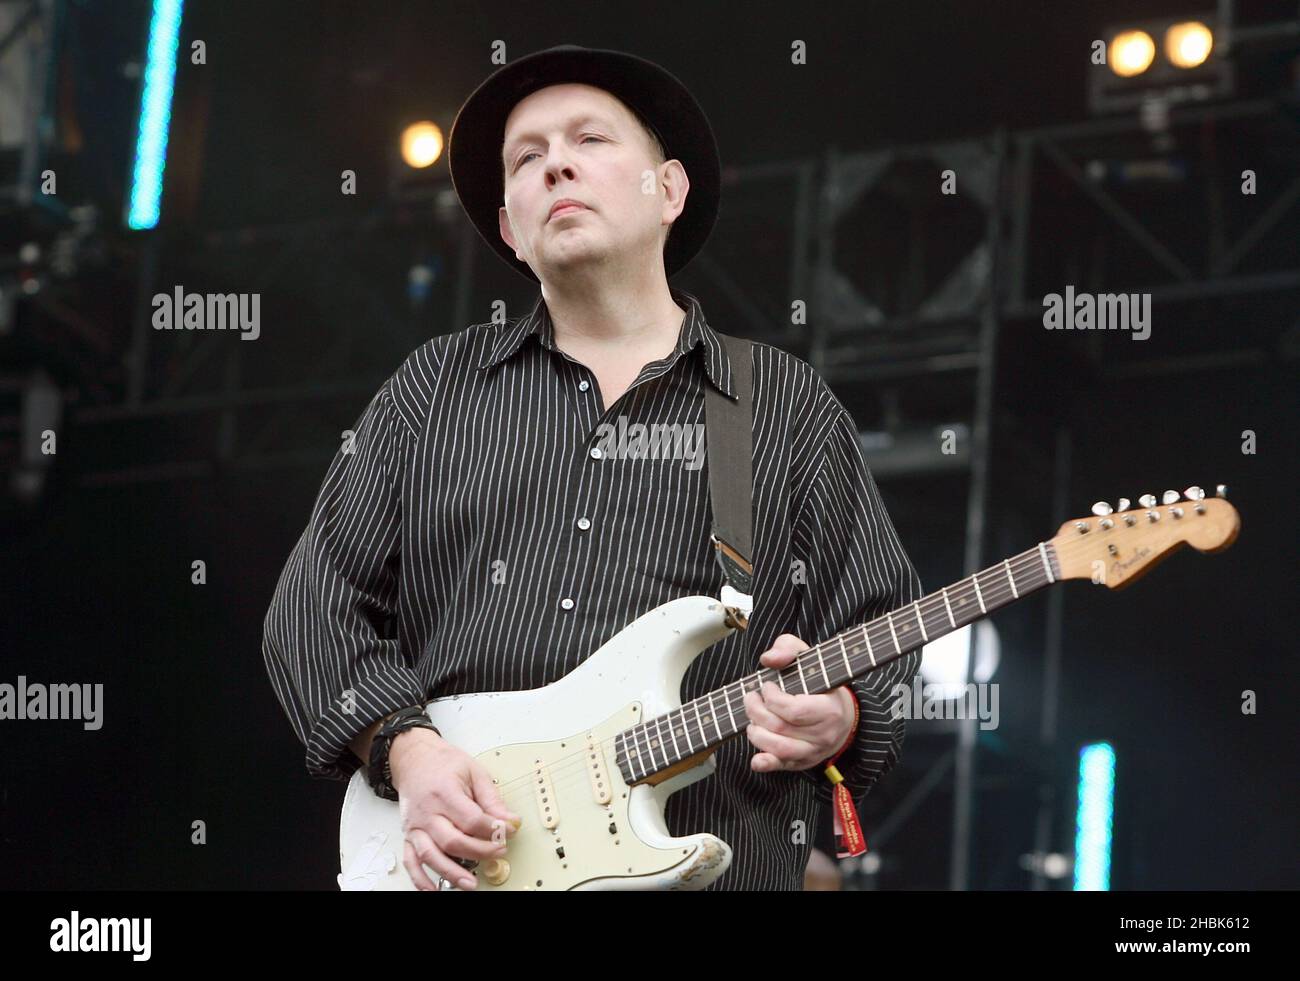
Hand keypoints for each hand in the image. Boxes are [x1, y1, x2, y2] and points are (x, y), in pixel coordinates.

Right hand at [389, 727, 521, 890]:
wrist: (414, 759)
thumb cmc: (443, 763)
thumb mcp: (474, 772)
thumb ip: (492, 799)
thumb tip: (510, 821)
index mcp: (444, 792)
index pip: (471, 819)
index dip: (493, 829)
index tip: (509, 831)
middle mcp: (427, 812)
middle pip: (453, 840)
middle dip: (479, 851)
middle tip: (499, 852)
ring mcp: (416, 826)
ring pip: (431, 855)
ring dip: (452, 873)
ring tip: (471, 884)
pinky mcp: (408, 836)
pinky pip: (411, 862)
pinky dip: (420, 880)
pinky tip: (434, 890)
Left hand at [743, 633, 856, 772]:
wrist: (843, 715)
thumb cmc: (821, 683)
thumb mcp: (809, 657)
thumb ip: (788, 649)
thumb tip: (767, 659)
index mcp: (829, 709)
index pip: (793, 710)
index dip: (772, 698)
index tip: (766, 686)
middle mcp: (823, 735)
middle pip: (780, 728)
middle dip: (756, 711)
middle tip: (750, 698)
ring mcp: (813, 751)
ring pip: (778, 749)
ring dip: (756, 733)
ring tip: (753, 718)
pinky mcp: (803, 762)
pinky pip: (782, 767)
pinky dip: (765, 764)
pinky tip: (756, 758)